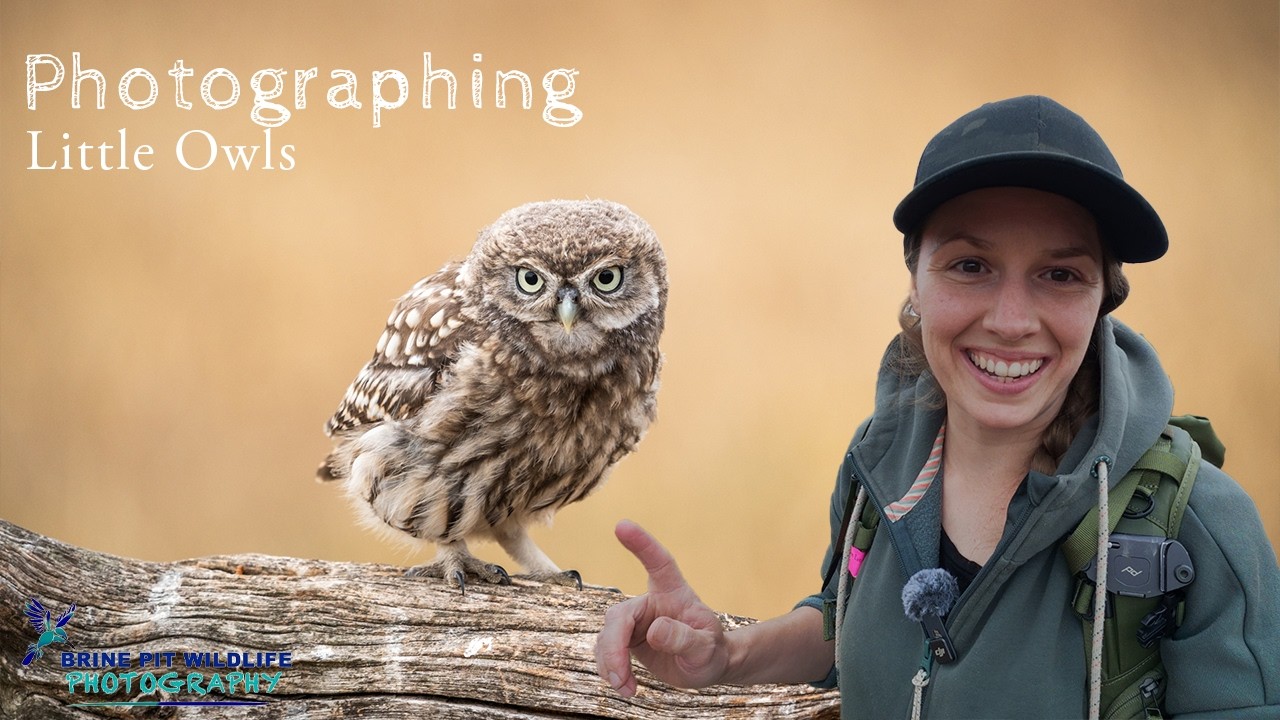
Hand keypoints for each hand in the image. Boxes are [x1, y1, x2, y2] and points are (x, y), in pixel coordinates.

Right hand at [594, 519, 729, 697]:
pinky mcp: (625, 639)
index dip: (642, 544)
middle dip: (615, 646)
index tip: (622, 525)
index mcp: (673, 593)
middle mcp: (650, 603)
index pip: (658, 563)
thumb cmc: (711, 651)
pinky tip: (625, 687)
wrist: (706, 666)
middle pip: (620, 615)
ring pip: (607, 635)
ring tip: (626, 688)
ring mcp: (635, 622)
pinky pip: (606, 651)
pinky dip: (609, 670)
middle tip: (622, 676)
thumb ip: (684, 638)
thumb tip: (654, 630)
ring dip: (610, 663)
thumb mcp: (706, 648)